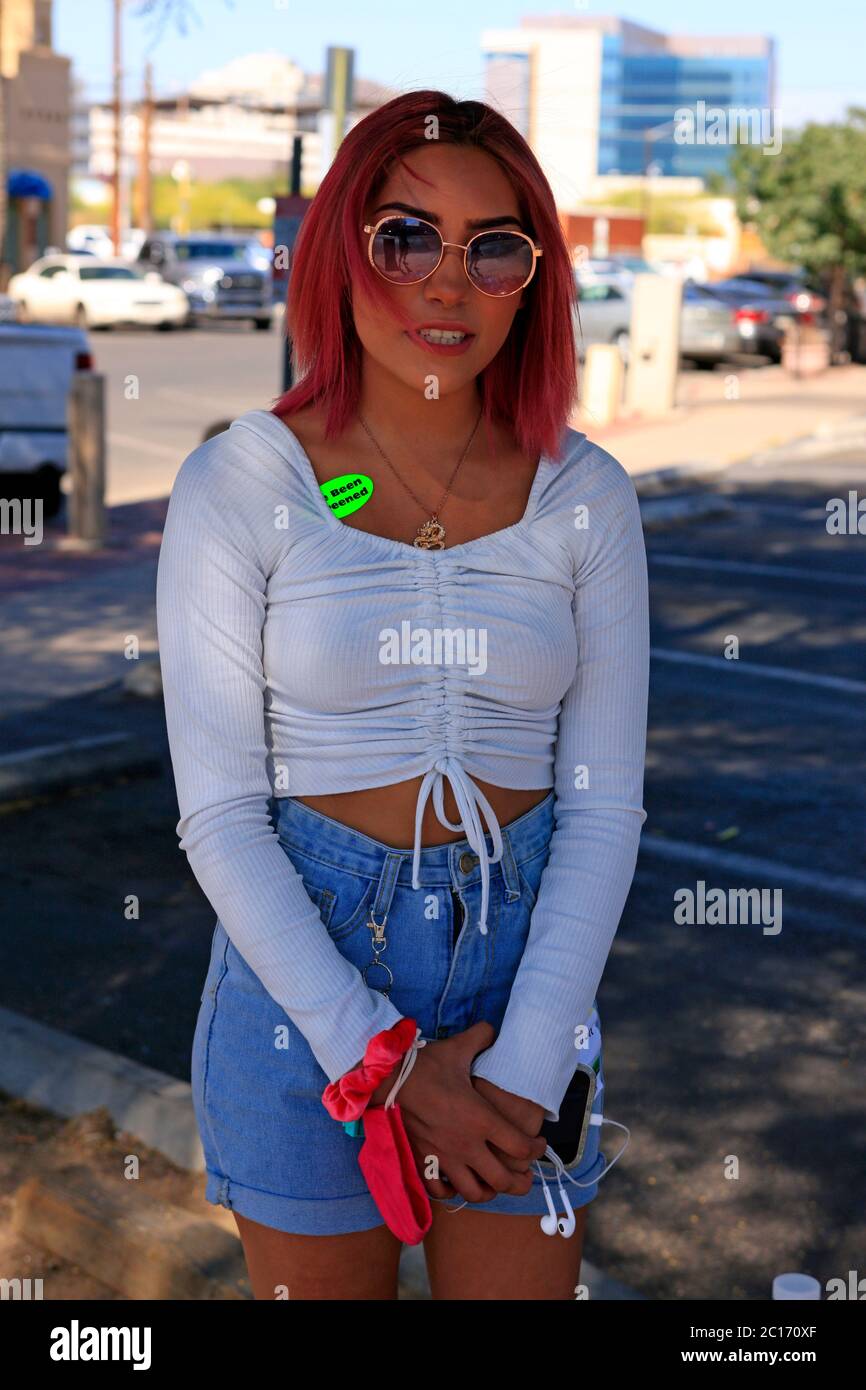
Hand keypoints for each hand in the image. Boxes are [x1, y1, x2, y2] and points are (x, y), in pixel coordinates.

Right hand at [388, 1021, 547, 1204]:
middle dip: (520, 1183)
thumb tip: (492, 1028)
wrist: (389, 1081)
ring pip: (474, 1192)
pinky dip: (452, 1191)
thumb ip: (481, 1038)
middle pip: (503, 1179)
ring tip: (495, 1184)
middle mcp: (467, 1144)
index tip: (539, 1144)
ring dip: (489, 1191)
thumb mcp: (457, 1048)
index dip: (536, 1149)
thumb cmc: (426, 1066)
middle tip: (526, 1177)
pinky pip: (442, 1191)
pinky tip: (457, 1182)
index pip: (520, 1146)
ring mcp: (444, 1157)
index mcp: (481, 1118)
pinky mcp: (423, 1162)